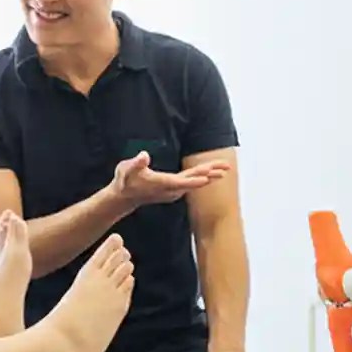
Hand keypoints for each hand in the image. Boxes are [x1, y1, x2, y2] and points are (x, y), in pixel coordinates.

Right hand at [110, 151, 229, 207]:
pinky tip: (211, 173)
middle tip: (226, 168)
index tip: (207, 178)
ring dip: (210, 175)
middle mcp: (171, 189)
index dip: (193, 180)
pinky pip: (192, 182)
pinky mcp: (174, 188)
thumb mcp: (126, 169)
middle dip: (210, 174)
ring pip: (195, 181)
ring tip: (225, 169)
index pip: (180, 182)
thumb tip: (144, 155)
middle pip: (193, 180)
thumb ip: (136, 163)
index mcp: (161, 183)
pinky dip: (203, 177)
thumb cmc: (125, 181)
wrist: (125, 197)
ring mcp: (173, 190)